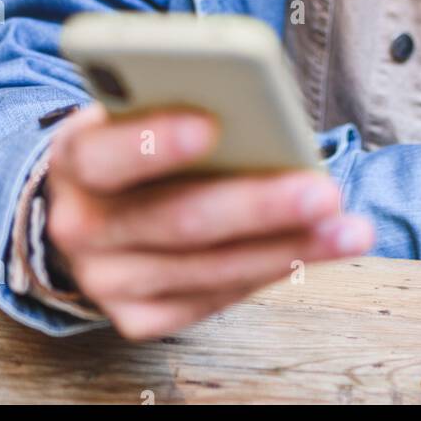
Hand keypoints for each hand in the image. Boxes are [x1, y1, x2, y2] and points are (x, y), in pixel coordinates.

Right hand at [43, 103, 374, 339]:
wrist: (88, 208)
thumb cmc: (133, 143)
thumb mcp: (136, 109)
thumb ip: (177, 103)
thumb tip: (255, 107)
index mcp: (74, 159)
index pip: (105, 154)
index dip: (155, 141)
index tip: (212, 123)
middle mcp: (81, 227)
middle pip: (176, 220)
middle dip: (257, 206)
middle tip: (322, 191)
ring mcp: (107, 280)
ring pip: (206, 267)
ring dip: (286, 247)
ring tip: (346, 226)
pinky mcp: (137, 317)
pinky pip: (214, 298)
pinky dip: (268, 270)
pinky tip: (313, 248)